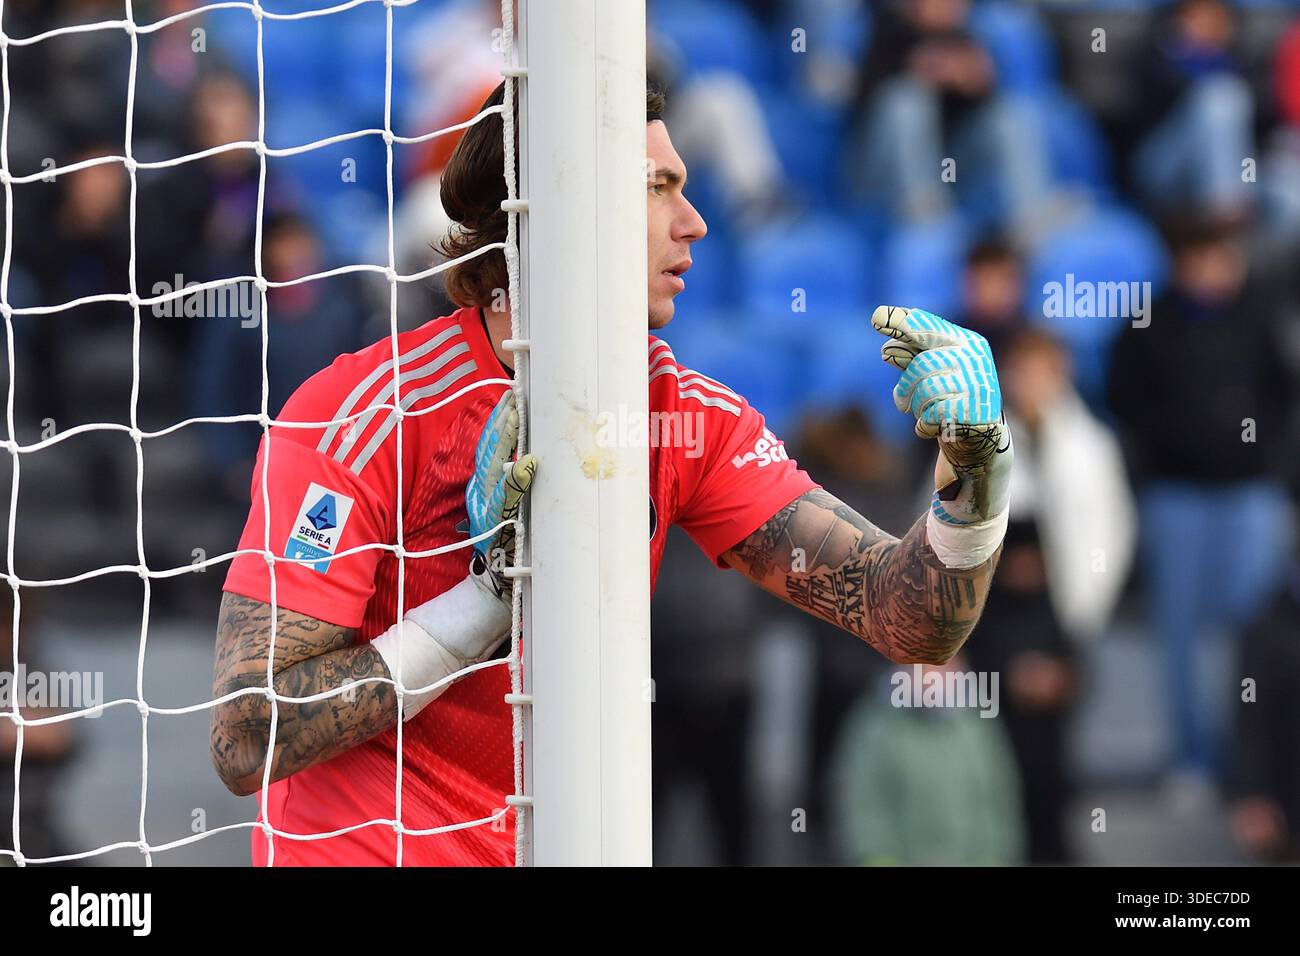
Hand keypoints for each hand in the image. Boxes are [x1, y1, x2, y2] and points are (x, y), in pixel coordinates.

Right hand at [464, 389, 537, 601]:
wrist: (493, 590)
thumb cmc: (505, 549)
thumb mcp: (507, 514)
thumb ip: (517, 489)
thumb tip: (535, 461)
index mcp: (486, 487)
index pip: (492, 447)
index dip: (501, 421)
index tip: (514, 396)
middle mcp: (484, 494)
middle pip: (492, 450)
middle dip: (504, 422)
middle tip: (517, 396)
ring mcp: (490, 508)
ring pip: (496, 467)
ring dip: (507, 440)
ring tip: (518, 415)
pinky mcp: (499, 526)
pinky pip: (508, 500)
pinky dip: (517, 480)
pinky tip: (529, 462)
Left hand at [871, 305, 1011, 524]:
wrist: (979, 439)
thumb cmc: (950, 398)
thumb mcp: (930, 373)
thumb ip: (911, 356)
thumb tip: (887, 350)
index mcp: (966, 342)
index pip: (927, 328)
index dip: (900, 323)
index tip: (874, 316)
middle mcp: (975, 358)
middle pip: (922, 366)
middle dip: (906, 387)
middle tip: (901, 403)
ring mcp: (977, 384)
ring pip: (925, 391)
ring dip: (916, 408)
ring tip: (922, 415)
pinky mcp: (974, 412)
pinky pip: (932, 416)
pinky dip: (923, 426)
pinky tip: (931, 428)